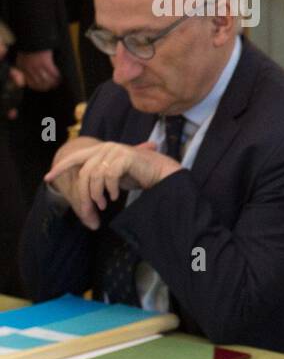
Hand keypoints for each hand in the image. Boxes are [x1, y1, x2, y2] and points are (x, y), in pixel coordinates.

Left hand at [14, 50, 60, 91]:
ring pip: (47, 79)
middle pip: (40, 83)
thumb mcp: (23, 58)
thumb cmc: (30, 47)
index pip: (31, 83)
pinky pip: (53, 73)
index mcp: (22, 67)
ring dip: (54, 82)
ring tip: (59, 82)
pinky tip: (60, 76)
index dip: (39, 87)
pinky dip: (58, 76)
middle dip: (48, 86)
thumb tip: (32, 78)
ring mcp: (37, 65)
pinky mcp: (45, 62)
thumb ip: (26, 67)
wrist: (33, 36)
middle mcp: (29, 68)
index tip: (46, 88)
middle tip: (55, 85)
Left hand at [45, 139, 180, 228]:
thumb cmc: (137, 175)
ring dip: (97, 194)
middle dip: (83, 194)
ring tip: (104, 204)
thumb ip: (97, 181)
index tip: (48, 178)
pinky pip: (109, 176)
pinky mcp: (125, 156)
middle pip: (84, 172)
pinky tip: (114, 196)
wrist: (160, 172)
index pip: (75, 157)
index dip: (61, 167)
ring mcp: (115, 150)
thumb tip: (83, 200)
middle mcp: (105, 147)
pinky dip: (110, 189)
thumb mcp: (112, 178)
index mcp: (100, 150)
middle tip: (87, 211)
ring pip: (95, 176)